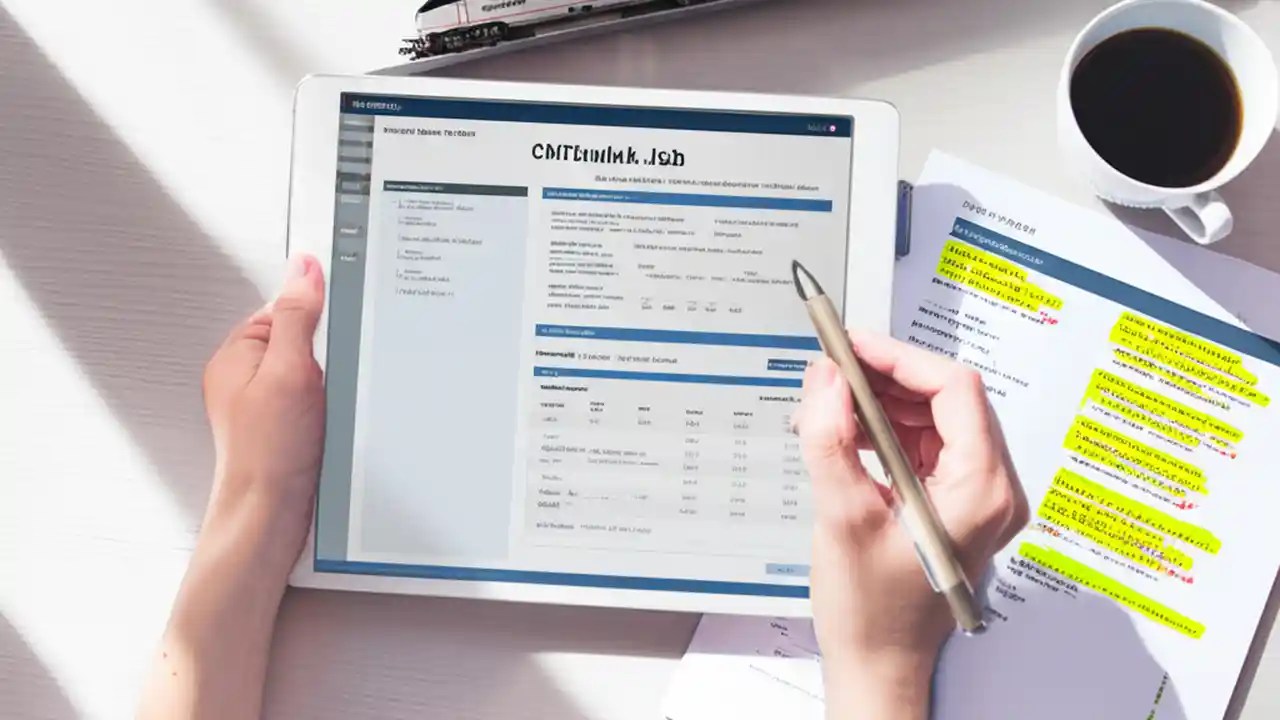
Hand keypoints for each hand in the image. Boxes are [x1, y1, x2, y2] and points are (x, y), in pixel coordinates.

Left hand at [201, 253, 325, 570]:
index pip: (285, 306)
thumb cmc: (267, 455)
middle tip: (331, 376)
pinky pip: (320, 399)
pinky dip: (334, 406)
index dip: (317, 313)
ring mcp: (267, 404)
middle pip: (303, 338)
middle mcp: (247, 377)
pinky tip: (334, 422)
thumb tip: (303, 268)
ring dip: (333, 382)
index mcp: (236, 355)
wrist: (271, 517)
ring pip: (315, 371)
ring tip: (329, 405)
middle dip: (328, 353)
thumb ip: (296, 316)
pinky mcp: (288, 427)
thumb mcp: (287, 372)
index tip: (338, 324)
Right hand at [793, 331, 1027, 719]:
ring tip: (830, 407)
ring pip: (934, 418)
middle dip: (885, 380)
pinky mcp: (957, 503)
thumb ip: (830, 438)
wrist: (879, 662)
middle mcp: (992, 490)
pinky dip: (886, 431)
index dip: (899, 358)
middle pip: (947, 399)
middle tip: (833, 372)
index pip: (954, 389)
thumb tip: (826, 380)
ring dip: (881, 404)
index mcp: (981, 491)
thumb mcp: (841, 516)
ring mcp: (977, 497)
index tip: (853, 347)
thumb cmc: (872, 612)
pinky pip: (926, 444)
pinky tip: (846, 434)